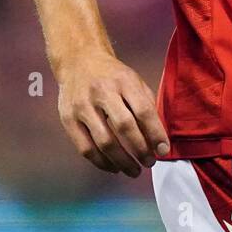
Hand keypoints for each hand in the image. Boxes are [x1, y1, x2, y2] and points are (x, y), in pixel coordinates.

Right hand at [56, 50, 169, 176]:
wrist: (79, 61)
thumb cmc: (112, 76)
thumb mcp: (134, 81)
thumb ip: (147, 105)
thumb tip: (159, 140)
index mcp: (123, 81)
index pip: (143, 110)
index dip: (155, 133)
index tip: (163, 150)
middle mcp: (101, 92)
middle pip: (124, 127)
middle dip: (140, 149)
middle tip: (149, 163)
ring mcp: (82, 106)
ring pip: (104, 142)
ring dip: (122, 161)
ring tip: (134, 170)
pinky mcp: (68, 119)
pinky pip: (85, 148)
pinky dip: (101, 163)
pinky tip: (113, 167)